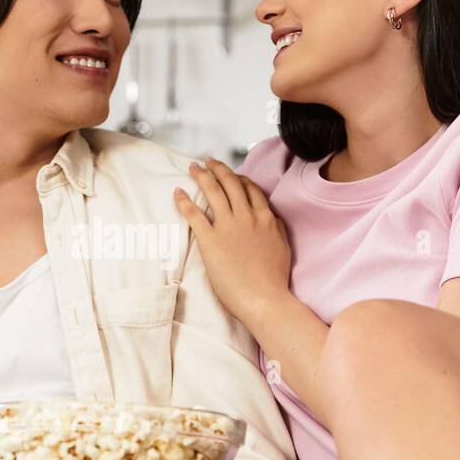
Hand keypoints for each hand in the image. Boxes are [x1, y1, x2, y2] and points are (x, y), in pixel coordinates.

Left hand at [173, 158, 291, 330]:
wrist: (265, 298)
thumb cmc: (274, 280)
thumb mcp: (282, 247)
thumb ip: (274, 229)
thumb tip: (270, 220)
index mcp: (265, 218)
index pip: (251, 189)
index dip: (239, 178)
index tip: (232, 174)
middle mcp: (247, 216)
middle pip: (231, 183)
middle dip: (219, 168)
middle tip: (209, 161)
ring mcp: (229, 226)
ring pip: (213, 191)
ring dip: (202, 176)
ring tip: (193, 168)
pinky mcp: (211, 240)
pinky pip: (194, 215)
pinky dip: (184, 201)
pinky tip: (177, 192)